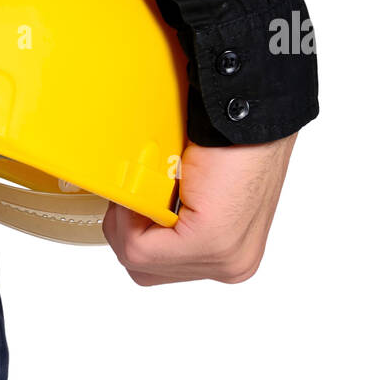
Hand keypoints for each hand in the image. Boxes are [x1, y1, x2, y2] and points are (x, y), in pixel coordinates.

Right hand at [103, 133, 296, 284]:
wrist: (248, 109)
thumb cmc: (226, 141)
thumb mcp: (195, 198)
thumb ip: (171, 225)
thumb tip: (132, 221)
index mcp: (231, 260)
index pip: (156, 270)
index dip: (137, 231)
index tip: (146, 196)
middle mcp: (231, 266)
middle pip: (143, 270)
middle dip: (130, 230)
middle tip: (146, 191)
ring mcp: (224, 259)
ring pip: (137, 259)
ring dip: (132, 218)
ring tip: (154, 185)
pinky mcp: (210, 241)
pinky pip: (139, 246)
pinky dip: (132, 213)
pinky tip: (154, 184)